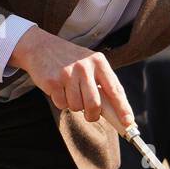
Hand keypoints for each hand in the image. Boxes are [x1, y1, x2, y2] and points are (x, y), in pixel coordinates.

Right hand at [10, 26, 133, 127]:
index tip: (128, 122)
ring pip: (77, 106)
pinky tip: (59, 89)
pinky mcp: (53, 81)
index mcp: (99, 62)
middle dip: (93, 115)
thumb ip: (103, 83)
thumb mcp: (90, 64)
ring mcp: (68, 74)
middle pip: (94, 104)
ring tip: (70, 92)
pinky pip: (61, 104)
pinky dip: (61, 102)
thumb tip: (116, 111)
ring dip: (74, 106)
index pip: (115, 90)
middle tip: (91, 115)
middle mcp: (85, 67)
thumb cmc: (70, 60)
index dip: (122, 108)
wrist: (41, 46)